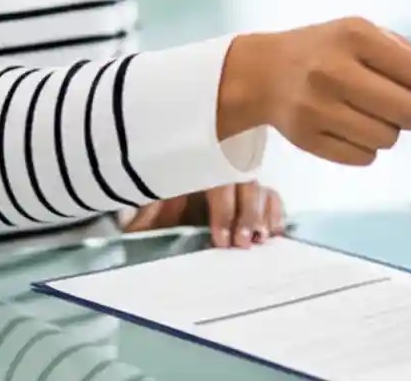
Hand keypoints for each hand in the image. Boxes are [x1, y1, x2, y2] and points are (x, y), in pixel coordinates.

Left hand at [124, 181, 286, 248]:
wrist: (172, 172)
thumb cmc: (165, 187)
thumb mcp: (153, 195)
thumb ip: (146, 210)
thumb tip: (133, 229)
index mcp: (200, 166)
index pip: (217, 184)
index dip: (222, 212)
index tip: (222, 239)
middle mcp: (225, 167)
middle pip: (244, 186)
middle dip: (247, 216)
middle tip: (245, 243)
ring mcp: (241, 176)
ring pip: (261, 190)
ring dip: (264, 215)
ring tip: (264, 238)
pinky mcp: (254, 189)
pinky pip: (272, 194)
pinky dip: (276, 211)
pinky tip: (277, 230)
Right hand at [216, 17, 410, 165]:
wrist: (264, 73)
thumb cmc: (328, 50)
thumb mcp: (366, 37)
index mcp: (355, 36)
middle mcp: (334, 71)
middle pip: (407, 111)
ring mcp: (317, 107)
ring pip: (387, 138)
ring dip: (395, 132)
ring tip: (381, 115)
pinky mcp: (308, 139)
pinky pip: (364, 157)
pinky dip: (369, 147)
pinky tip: (356, 127)